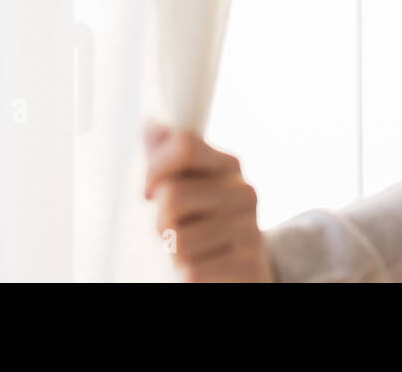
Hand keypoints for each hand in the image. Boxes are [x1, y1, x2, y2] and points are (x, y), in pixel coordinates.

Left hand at [143, 120, 274, 281]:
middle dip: (161, 221)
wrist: (246, 271)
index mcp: (229, 165)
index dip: (155, 169)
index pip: (184, 146)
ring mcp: (251, 231)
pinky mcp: (250, 267)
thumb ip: (167, 158)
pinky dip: (188, 276)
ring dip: (175, 253)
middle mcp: (245, 193)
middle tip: (172, 232)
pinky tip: (203, 270)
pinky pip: (193, 272)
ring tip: (191, 253)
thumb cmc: (206, 226)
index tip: (149, 192)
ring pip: (179, 239)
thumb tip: (151, 124)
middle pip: (173, 196)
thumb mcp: (189, 187)